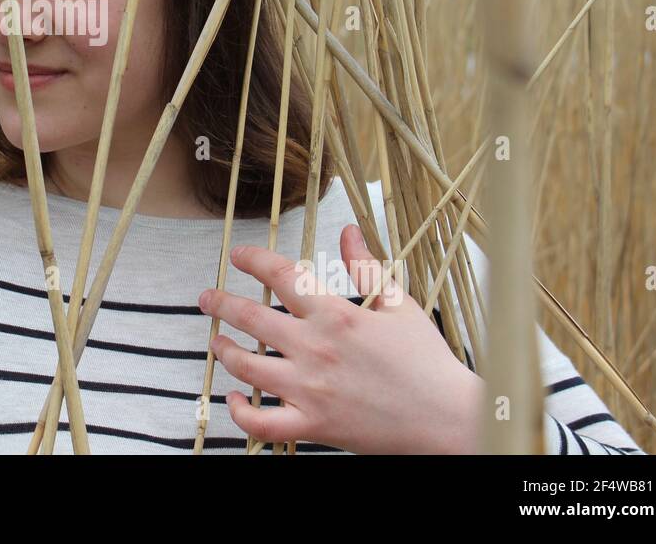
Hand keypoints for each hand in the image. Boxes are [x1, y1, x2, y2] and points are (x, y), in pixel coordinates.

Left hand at [198, 224, 483, 453]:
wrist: (448, 418)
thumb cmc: (426, 363)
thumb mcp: (398, 305)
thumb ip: (366, 267)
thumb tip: (349, 232)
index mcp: (338, 315)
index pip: (282, 276)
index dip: (253, 260)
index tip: (238, 255)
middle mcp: (317, 349)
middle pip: (251, 317)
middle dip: (221, 303)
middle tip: (207, 298)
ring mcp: (310, 389)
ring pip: (246, 365)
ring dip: (224, 350)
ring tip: (218, 342)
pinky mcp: (312, 424)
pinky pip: (262, 421)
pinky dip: (241, 411)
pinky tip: (236, 398)